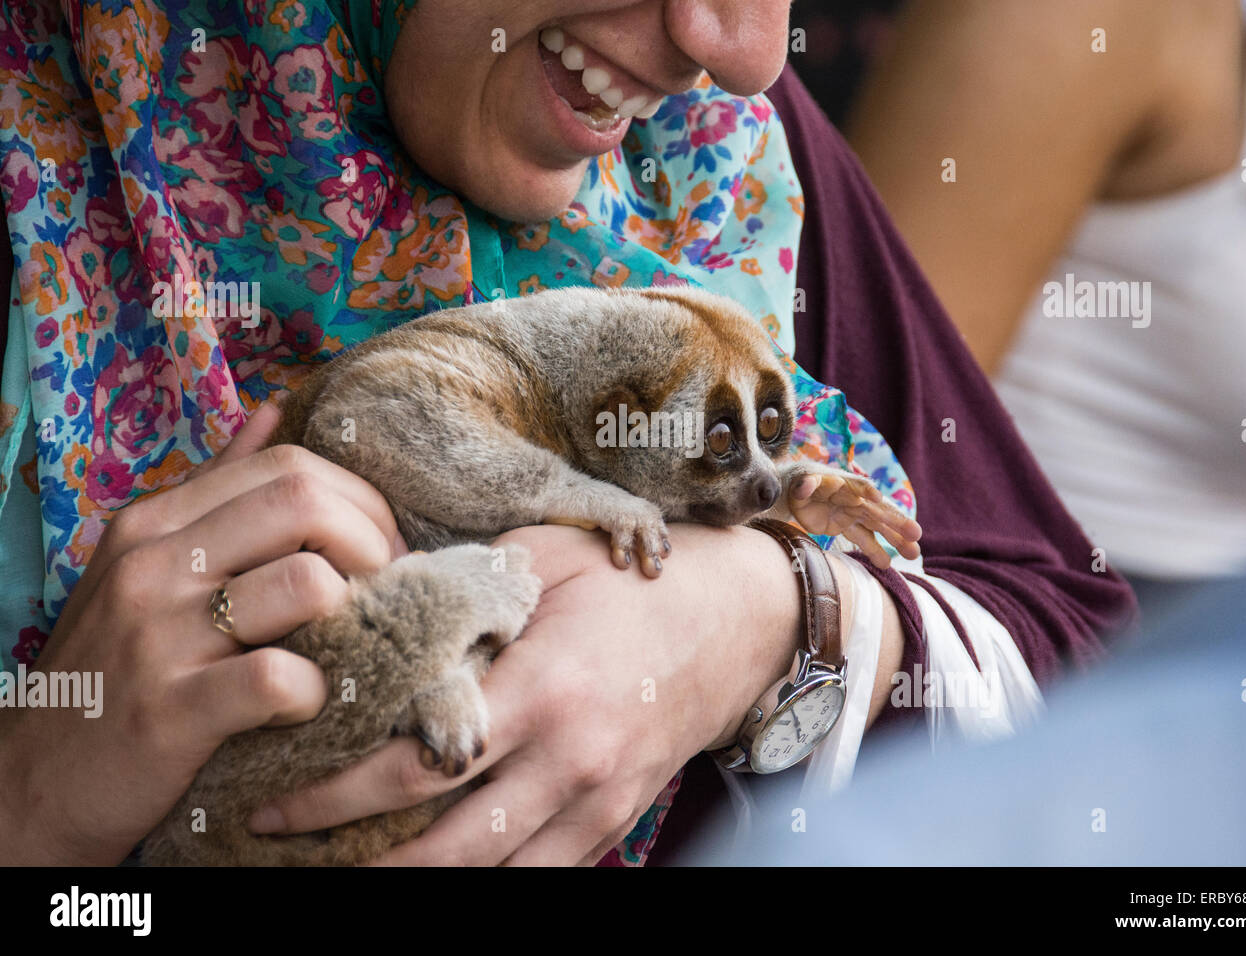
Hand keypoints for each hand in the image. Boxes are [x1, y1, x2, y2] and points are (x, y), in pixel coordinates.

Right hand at [0, 402, 407, 864]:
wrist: (34, 781)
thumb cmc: (112, 667)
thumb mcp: (145, 564)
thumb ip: (214, 489)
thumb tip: (273, 412)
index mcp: (155, 522)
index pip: (288, 467)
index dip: (360, 502)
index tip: (382, 549)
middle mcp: (153, 565)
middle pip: (305, 502)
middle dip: (374, 542)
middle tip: (386, 590)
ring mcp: (159, 636)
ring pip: (309, 583)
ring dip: (352, 618)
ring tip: (342, 646)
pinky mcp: (171, 712)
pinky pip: (281, 678)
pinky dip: (314, 694)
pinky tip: (301, 706)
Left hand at [245, 521, 808, 864]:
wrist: (737, 621)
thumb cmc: (636, 581)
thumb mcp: (548, 559)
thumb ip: (466, 591)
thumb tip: (379, 611)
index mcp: (545, 689)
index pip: (420, 764)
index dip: (338, 794)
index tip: (278, 801)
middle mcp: (571, 761)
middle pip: (446, 844)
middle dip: (358, 859)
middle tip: (288, 851)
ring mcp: (600, 801)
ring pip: (493, 877)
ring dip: (417, 882)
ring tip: (351, 873)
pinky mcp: (618, 821)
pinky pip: (543, 876)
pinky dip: (486, 883)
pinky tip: (437, 872)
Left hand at [785, 463, 921, 568]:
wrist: (799, 492)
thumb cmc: (800, 483)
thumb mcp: (799, 482)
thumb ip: (804, 485)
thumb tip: (805, 484)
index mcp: (843, 484)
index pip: (859, 487)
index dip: (868, 492)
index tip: (878, 499)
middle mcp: (854, 499)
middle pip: (877, 510)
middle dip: (896, 521)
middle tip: (916, 533)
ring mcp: (853, 514)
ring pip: (878, 527)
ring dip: (896, 539)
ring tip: (914, 553)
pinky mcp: (848, 526)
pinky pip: (865, 540)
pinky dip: (875, 552)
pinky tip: (886, 565)